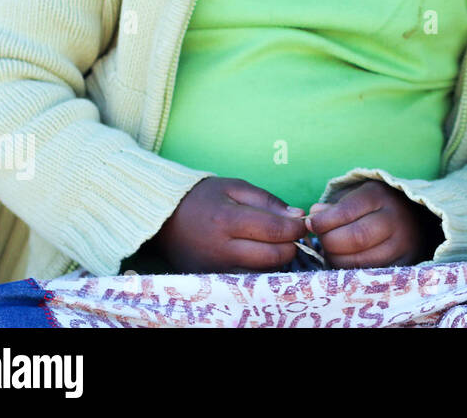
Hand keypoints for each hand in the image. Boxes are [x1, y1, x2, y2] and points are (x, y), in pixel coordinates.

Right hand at [147, 176, 306, 272]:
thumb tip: (297, 216)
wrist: (164, 219)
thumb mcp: (235, 187)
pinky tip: (258, 254)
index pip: (275, 231)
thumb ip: (268, 201)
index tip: (302, 223)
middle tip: (291, 234)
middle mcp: (221, 249)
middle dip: (291, 246)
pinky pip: (248, 279)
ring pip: (263, 272)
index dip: (296, 228)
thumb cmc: (204, 198)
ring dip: (277, 260)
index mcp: (227, 220)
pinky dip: (260, 269)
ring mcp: (215, 269)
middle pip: (273, 256)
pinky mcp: (212, 280)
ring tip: (273, 243)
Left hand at [307, 180, 441, 268]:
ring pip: (361, 261)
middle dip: (330, 242)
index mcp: (380, 196)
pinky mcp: (406, 264)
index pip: (346, 211)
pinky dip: (352, 271)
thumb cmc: (376, 205)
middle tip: (322, 241)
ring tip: (334, 251)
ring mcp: (403, 244)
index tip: (310, 224)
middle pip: (355, 238)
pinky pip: (370, 274)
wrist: (415, 216)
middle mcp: (395, 219)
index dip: (323, 221)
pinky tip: (348, 261)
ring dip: (338, 259)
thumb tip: (313, 218)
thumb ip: (334, 207)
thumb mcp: (357, 196)